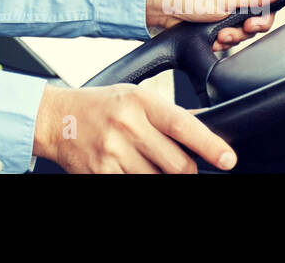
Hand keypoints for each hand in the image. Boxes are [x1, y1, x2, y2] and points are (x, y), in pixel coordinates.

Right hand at [33, 83, 234, 172]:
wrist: (57, 119)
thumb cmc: (100, 106)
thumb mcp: (134, 97)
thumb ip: (167, 113)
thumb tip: (205, 128)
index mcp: (139, 101)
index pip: (183, 125)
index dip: (209, 145)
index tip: (227, 159)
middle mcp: (127, 126)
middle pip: (177, 164)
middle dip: (186, 169)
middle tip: (180, 164)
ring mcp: (113, 153)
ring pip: (158, 180)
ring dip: (161, 177)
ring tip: (146, 162)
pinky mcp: (101, 174)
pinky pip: (134, 186)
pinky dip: (139, 180)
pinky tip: (130, 168)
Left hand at [146, 0, 284, 51]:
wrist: (159, 12)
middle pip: (264, 11)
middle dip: (256, 24)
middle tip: (247, 27)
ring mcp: (227, 8)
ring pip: (248, 28)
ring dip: (236, 35)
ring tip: (222, 34)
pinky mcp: (217, 24)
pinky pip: (232, 37)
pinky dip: (224, 40)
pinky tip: (213, 39)